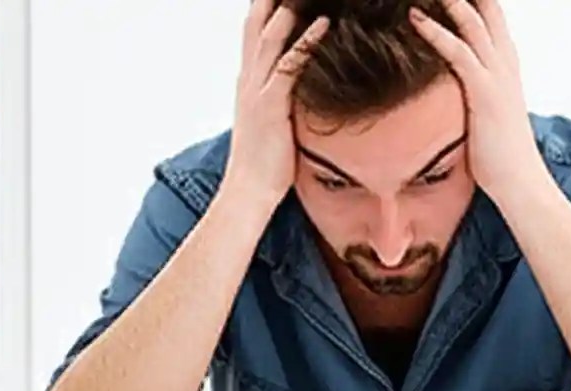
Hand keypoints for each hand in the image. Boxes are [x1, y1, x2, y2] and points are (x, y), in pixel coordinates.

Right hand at [223, 0, 329, 206]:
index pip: (253, 35)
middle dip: (268, 1)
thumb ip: (278, 101)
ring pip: (270, 37)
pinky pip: (289, 65)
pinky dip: (306, 41)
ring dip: (288, 8)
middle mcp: (248, 80)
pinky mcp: (271, 105)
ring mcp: (257, 91)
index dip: (263, 9)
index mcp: (247, 84)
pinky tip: (322, 24)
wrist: (248, 192)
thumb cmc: (262, 164)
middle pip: (256, 26)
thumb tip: (295, 92)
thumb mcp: (269, 123)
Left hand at [409, 0, 546, 203]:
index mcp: (506, 68)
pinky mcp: (484, 92)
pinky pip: (459, 53)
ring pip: (473, 24)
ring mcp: (497, 76)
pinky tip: (415, 19)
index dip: (477, 3)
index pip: (492, 21)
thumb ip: (473, 97)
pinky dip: (436, 32)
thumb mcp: (487, 116)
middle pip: (488, 12)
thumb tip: (452, 96)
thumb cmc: (500, 157)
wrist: (520, 182)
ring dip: (450, 2)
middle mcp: (505, 65)